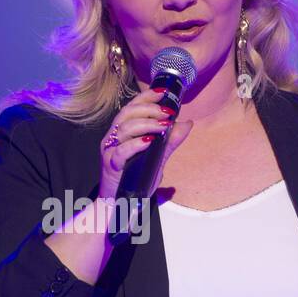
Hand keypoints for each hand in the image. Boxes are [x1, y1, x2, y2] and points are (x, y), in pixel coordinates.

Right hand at [97, 86, 193, 200]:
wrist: (120, 203)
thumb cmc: (134, 178)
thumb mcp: (156, 158)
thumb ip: (169, 142)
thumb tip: (187, 123)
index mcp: (122, 131)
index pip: (132, 107)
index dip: (146, 97)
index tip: (163, 93)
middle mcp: (114, 137)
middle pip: (128, 113)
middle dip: (149, 109)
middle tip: (167, 113)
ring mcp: (110, 150)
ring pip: (125, 129)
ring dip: (147, 124)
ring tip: (164, 126)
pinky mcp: (110, 165)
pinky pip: (122, 151)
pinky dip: (136, 144)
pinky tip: (149, 142)